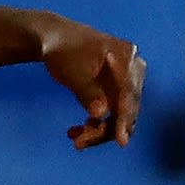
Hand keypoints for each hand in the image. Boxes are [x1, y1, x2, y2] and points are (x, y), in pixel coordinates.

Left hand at [39, 17, 145, 149]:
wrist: (53, 40)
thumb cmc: (62, 50)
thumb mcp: (72, 71)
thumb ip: (87, 92)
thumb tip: (101, 113)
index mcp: (126, 57)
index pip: (129, 94)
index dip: (125, 119)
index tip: (122, 142)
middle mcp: (132, 70)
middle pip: (127, 108)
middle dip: (105, 130)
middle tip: (80, 143)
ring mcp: (124, 81)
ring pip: (119, 115)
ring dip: (99, 131)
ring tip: (76, 139)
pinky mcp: (114, 91)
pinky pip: (111, 114)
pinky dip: (96, 125)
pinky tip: (76, 131)